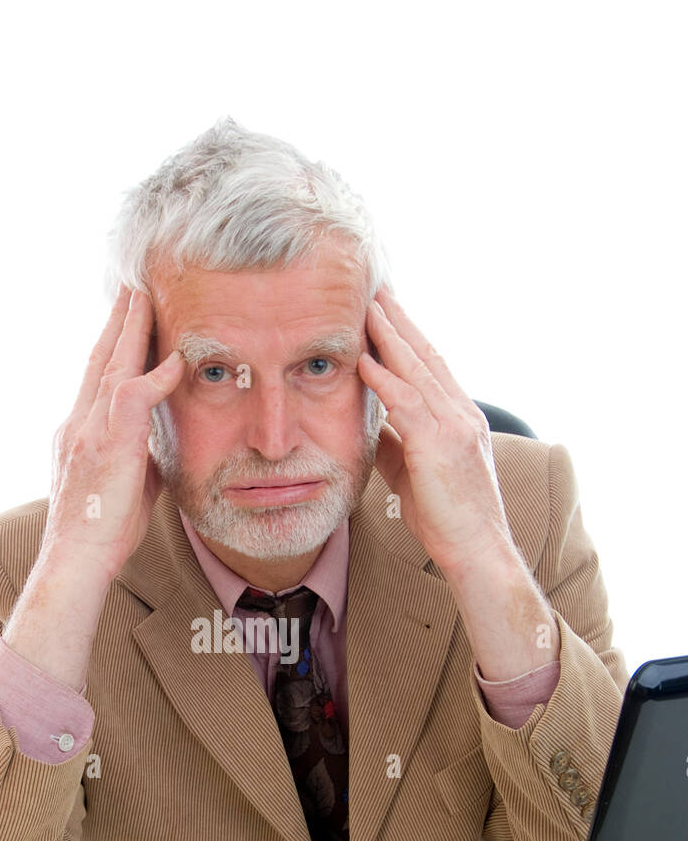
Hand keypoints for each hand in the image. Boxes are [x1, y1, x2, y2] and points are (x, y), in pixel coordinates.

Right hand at [44, 284, 184, 579]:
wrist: (76, 560)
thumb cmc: (101, 534)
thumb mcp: (127, 488)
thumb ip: (140, 460)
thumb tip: (158, 452)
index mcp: (79, 432)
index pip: (98, 378)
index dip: (112, 346)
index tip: (125, 319)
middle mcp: (78, 423)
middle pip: (99, 359)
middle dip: (117, 322)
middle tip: (130, 286)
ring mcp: (88, 431)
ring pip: (110, 366)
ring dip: (130, 329)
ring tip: (143, 295)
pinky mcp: (105, 445)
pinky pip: (131, 398)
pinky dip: (153, 377)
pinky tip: (173, 359)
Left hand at [358, 286, 512, 577]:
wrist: (477, 551)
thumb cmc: (447, 520)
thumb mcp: (412, 474)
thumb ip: (395, 445)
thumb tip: (372, 427)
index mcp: (459, 418)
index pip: (431, 365)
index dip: (408, 336)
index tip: (386, 310)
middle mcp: (461, 413)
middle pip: (426, 354)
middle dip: (399, 320)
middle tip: (376, 288)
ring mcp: (455, 426)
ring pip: (417, 370)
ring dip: (389, 336)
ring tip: (367, 307)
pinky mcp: (440, 445)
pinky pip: (407, 403)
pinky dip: (384, 379)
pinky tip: (364, 360)